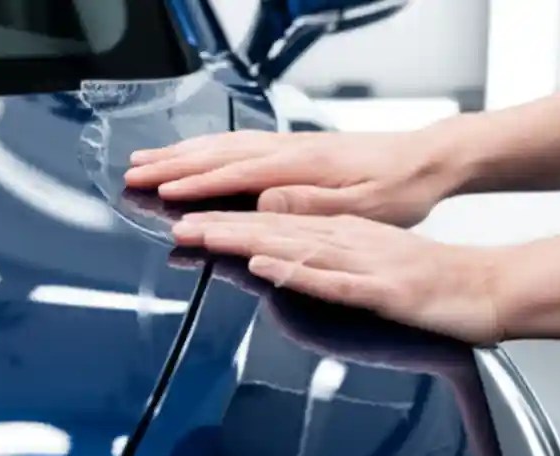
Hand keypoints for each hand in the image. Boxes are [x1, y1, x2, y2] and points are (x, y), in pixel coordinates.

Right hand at [125, 129, 458, 226]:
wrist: (426, 160)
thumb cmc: (399, 190)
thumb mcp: (362, 208)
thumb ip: (311, 205)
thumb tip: (264, 204)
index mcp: (302, 167)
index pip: (235, 174)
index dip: (195, 184)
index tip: (159, 193)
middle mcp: (291, 150)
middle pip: (220, 153)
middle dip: (173, 164)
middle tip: (132, 173)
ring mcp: (292, 145)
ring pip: (226, 144)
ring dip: (184, 152)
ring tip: (150, 160)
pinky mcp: (298, 148)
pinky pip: (241, 143)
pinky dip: (210, 147)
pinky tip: (199, 153)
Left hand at [172, 212, 504, 345]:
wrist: (486, 289)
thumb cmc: (430, 282)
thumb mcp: (369, 264)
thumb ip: (325, 260)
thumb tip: (279, 261)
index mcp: (343, 234)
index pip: (275, 227)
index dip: (229, 223)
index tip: (187, 222)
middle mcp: (348, 241)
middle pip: (274, 232)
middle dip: (222, 227)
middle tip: (177, 223)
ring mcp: (365, 264)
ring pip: (295, 248)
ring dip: (246, 240)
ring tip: (204, 234)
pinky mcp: (383, 290)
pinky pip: (333, 281)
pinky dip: (298, 272)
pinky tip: (268, 267)